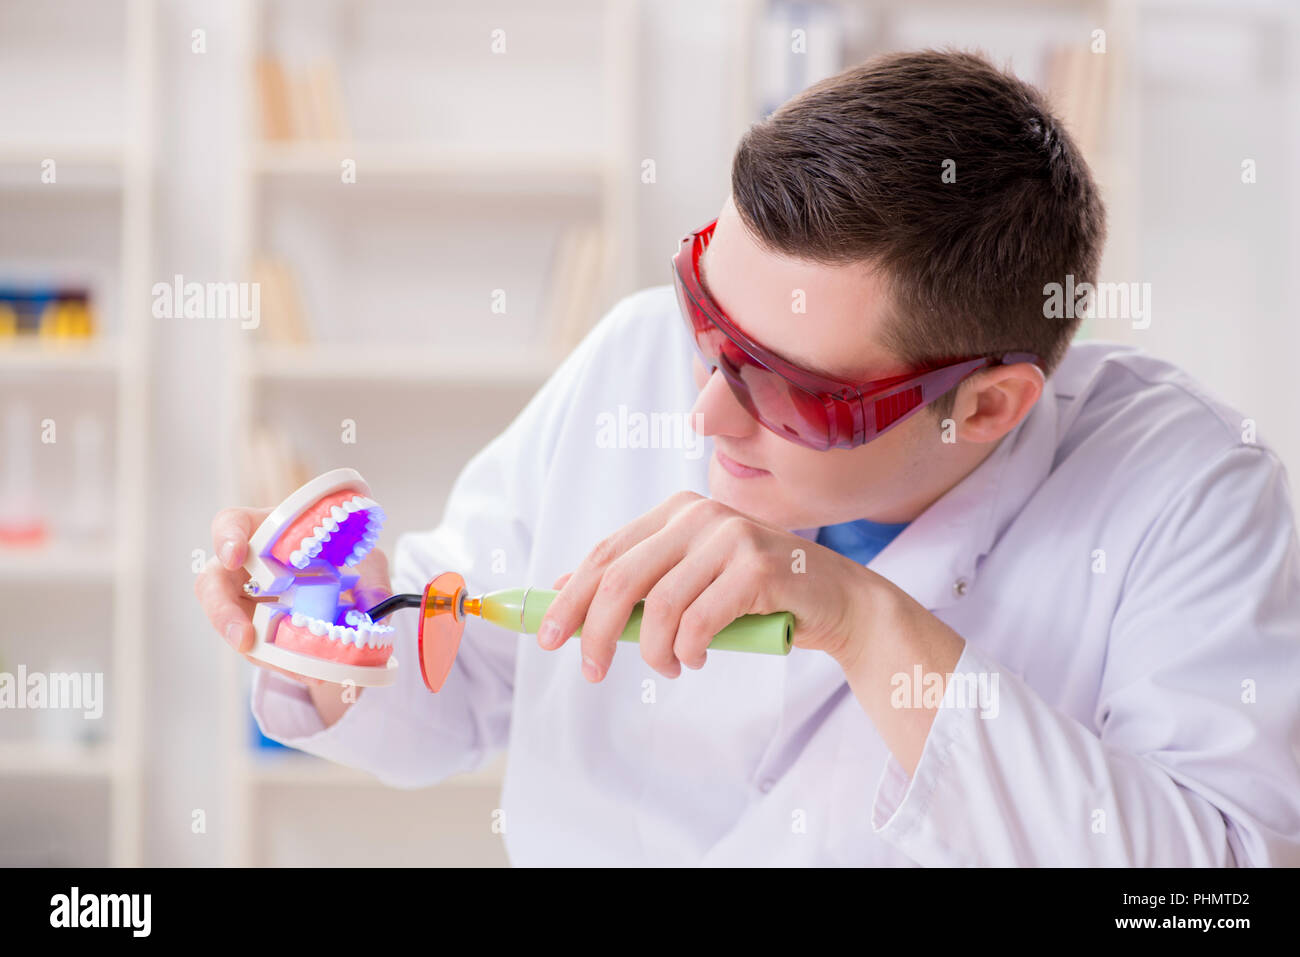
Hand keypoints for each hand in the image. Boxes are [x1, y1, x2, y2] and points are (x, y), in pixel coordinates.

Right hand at [195, 505, 391, 684]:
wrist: (350, 601)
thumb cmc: (347, 565)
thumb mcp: (368, 565)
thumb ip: (373, 579)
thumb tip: (375, 604)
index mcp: (271, 533)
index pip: (233, 524)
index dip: (228, 537)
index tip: (235, 555)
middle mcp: (248, 566)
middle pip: (212, 582)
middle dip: (223, 611)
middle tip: (244, 637)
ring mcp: (245, 602)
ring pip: (229, 625)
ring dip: (255, 648)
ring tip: (284, 663)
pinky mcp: (254, 633)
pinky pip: (256, 650)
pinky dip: (279, 661)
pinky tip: (306, 670)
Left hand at [536, 491, 890, 681]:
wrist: (837, 601)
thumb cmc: (758, 595)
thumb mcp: (691, 581)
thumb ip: (641, 580)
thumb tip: (566, 589)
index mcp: (678, 512)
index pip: (608, 553)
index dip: (571, 596)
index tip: (547, 635)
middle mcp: (700, 515)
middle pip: (622, 578)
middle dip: (594, 630)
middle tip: (589, 670)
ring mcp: (730, 537)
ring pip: (660, 607)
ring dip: (653, 652)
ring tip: (669, 668)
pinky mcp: (757, 568)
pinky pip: (698, 622)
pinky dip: (689, 651)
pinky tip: (699, 659)